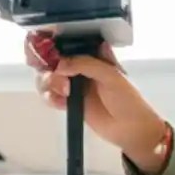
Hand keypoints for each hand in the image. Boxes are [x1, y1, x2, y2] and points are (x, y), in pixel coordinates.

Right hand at [25, 32, 167, 174]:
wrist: (131, 130)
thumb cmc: (127, 98)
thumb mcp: (111, 74)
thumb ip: (85, 64)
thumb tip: (59, 64)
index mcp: (90, 55)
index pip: (64, 44)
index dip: (49, 44)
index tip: (42, 51)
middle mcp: (78, 67)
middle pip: (49, 60)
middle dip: (45, 66)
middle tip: (54, 76)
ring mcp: (72, 85)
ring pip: (46, 78)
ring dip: (49, 84)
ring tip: (65, 93)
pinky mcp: (68, 103)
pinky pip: (50, 96)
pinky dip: (51, 98)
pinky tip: (61, 103)